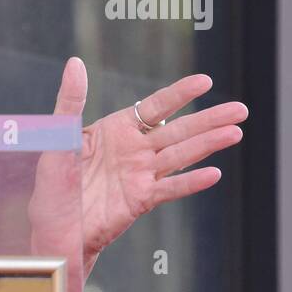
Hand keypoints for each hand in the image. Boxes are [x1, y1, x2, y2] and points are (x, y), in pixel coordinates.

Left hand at [29, 57, 248, 291]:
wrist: (53, 229)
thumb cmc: (52, 184)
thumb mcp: (57, 138)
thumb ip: (70, 101)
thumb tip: (75, 62)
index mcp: (114, 131)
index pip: (153, 107)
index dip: (179, 94)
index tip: (205, 81)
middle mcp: (133, 150)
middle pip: (177, 130)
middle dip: (208, 119)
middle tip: (240, 109)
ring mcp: (140, 175)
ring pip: (180, 156)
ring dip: (207, 145)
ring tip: (235, 133)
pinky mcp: (141, 200)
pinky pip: (170, 189)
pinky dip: (191, 182)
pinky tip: (214, 174)